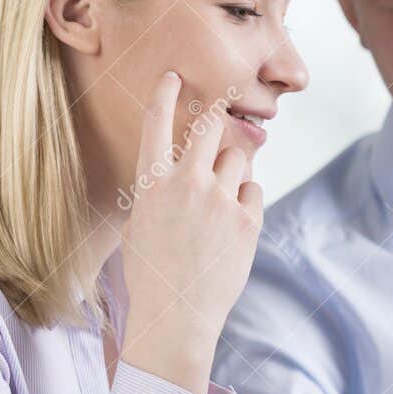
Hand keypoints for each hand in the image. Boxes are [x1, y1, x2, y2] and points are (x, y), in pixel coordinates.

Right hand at [119, 72, 263, 393]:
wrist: (176, 317)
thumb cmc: (152, 275)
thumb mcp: (138, 226)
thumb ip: (158, 192)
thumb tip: (180, 170)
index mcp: (151, 185)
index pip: (157, 124)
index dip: (166, 93)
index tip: (176, 77)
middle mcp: (186, 184)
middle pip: (212, 125)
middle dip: (218, 118)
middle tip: (220, 118)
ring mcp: (219, 200)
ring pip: (239, 156)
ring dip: (233, 166)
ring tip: (221, 195)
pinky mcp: (247, 220)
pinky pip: (253, 189)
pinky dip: (246, 199)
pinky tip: (233, 222)